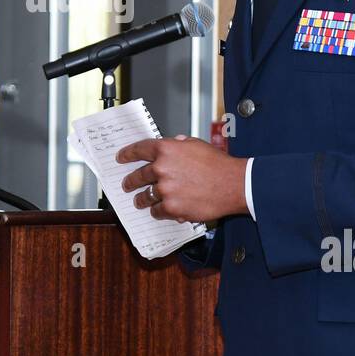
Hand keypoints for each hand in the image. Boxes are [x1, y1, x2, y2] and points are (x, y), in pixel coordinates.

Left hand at [115, 134, 247, 222]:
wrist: (233, 185)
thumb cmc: (219, 164)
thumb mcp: (197, 144)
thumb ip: (180, 144)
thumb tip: (174, 143)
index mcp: (166, 150)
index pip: (138, 150)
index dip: (127, 154)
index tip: (121, 158)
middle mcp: (161, 169)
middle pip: (137, 176)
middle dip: (130, 181)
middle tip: (127, 184)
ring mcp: (165, 190)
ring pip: (145, 197)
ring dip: (141, 199)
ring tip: (139, 201)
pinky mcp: (172, 208)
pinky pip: (157, 211)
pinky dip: (158, 212)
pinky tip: (159, 211)